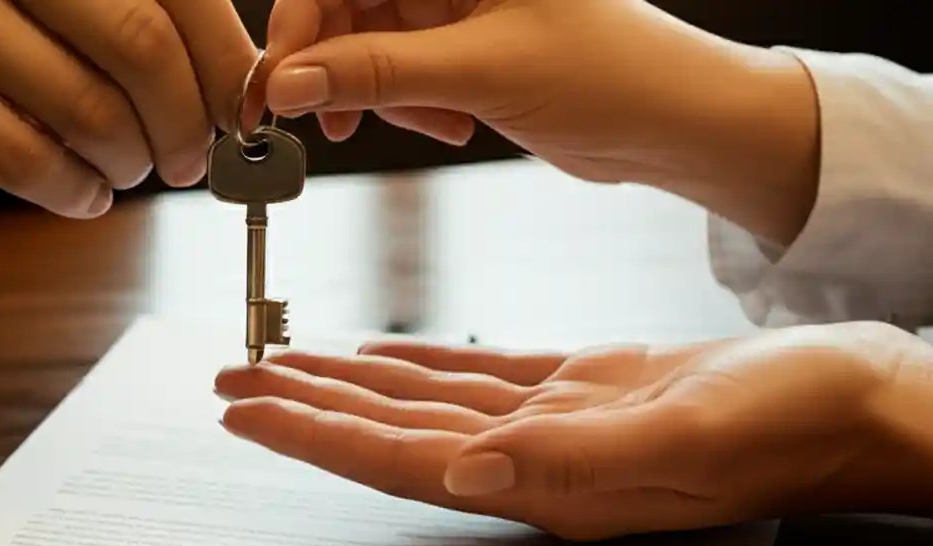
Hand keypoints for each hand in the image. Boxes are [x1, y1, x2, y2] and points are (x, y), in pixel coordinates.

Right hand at [0, 0, 256, 217]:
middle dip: (184, 124)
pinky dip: (74, 193)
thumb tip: (242, 90)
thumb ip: (140, 28)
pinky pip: (25, 156)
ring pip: (88, 108)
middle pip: (143, 47)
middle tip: (187, 161)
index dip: (224, 63)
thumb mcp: (60, 9)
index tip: (241, 114)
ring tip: (124, 172)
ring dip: (128, 163)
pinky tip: (82, 195)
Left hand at [215, 322, 932, 540]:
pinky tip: (380, 355)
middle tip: (232, 383)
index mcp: (546, 481)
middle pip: (392, 435)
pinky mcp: (585, 388)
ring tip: (282, 365)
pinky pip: (478, 376)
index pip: (399, 462)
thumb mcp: (683, 442)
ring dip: (349, 383)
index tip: (245, 414)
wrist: (852, 403)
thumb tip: (463, 471)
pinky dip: (422, 363)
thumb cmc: (786, 426)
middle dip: (306, 410)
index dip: (315, 439)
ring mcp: (557, 425)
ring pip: (425, 402)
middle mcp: (535, 461)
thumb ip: (571, 461)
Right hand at [261, 0, 819, 243]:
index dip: (300, 22)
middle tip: (320, 118)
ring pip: (371, 44)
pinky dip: (410, 106)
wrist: (675, 125)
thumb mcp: (483, 70)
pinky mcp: (468, 50)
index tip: (276, 81)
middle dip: (332, 64)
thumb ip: (378, 72)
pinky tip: (454, 126)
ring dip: (375, 93)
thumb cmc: (615, 72)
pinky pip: (404, 73)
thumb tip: (290, 80)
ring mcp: (461, 8)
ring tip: (423, 124)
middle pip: (349, 6)